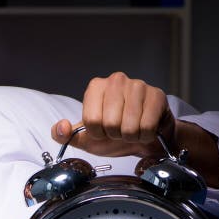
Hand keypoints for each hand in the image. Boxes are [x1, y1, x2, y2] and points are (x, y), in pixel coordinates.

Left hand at [51, 72, 175, 158]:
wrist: (143, 138)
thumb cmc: (113, 135)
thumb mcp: (85, 138)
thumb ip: (64, 135)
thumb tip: (61, 127)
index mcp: (96, 87)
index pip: (91, 120)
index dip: (97, 133)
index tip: (103, 130)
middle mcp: (116, 80)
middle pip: (110, 123)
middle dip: (115, 135)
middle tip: (119, 131)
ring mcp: (138, 85)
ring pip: (129, 127)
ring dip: (130, 136)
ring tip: (132, 129)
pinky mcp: (157, 95)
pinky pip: (146, 127)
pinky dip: (145, 135)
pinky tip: (145, 128)